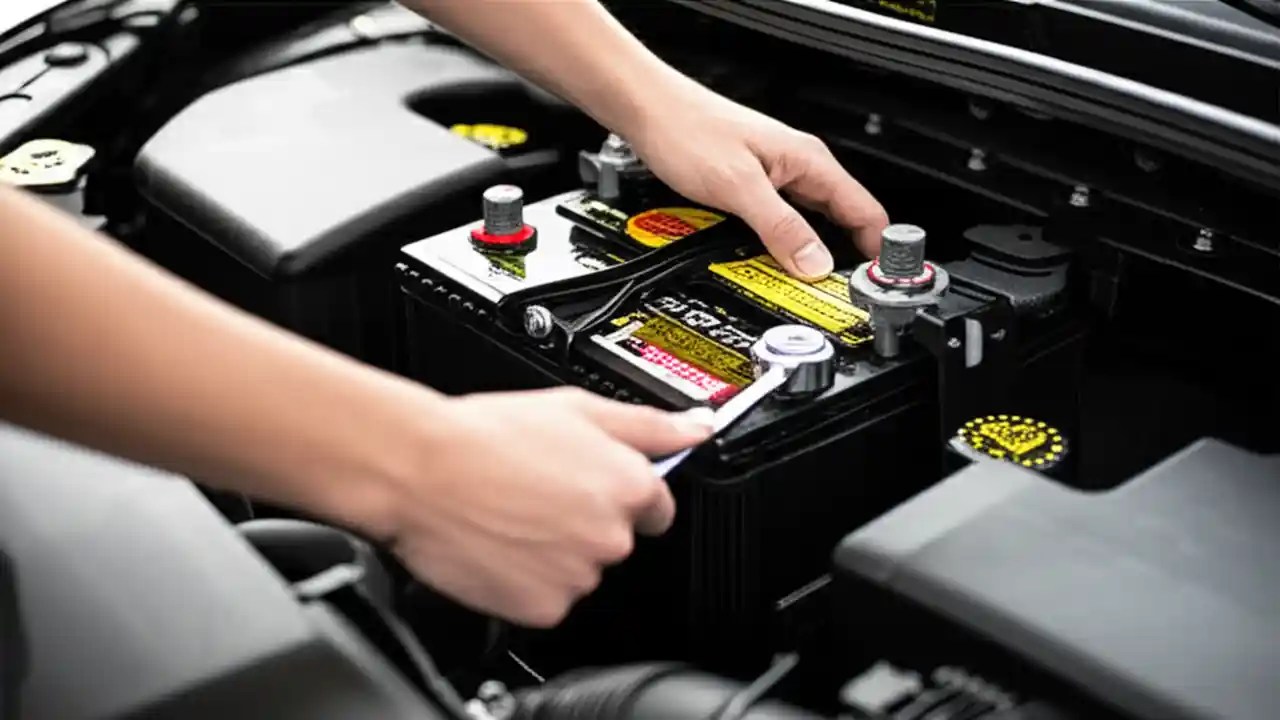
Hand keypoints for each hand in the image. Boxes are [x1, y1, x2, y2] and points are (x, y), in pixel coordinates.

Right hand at [383, 387, 712, 627]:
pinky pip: (546, 599)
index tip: (591, 485)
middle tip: (537, 492)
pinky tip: (500, 544)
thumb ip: (649, 424)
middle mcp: (611, 536)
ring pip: (579, 569)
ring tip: (511, 513)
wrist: (420, 472)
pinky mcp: (543, 608)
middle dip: (583, 520)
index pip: (657, 505)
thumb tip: (697, 427)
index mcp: (629, 485)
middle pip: (614, 538)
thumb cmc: (485, 435)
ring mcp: (578, 576)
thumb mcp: (576, 408)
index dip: (622, 492)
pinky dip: (526, 580)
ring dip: (554, 551)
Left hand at [628, 84, 888, 280]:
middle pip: (843, 221)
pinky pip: (785, 222)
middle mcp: (799, 166)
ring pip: (812, 224)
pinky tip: (772, 262)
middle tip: (839, 298)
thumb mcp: (738, 186)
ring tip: (807, 288)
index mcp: (809, 160)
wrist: (649, 110)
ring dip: (812, 255)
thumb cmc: (687, 130)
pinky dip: (785, 245)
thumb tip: (815, 265)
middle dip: (846, 260)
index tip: (874, 285)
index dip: (877, 251)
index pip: (867, 211)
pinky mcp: (756, 185)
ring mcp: (778, 175)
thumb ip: (780, 227)